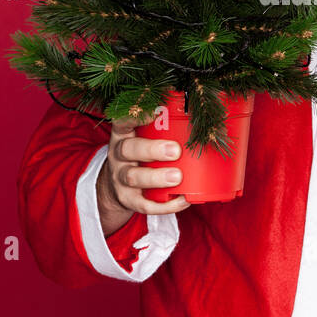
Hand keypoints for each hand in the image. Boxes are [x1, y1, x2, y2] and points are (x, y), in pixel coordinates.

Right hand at [96, 118, 190, 235]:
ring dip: (156, 177)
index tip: (154, 112)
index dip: (134, 116)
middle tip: (175, 150)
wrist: (115, 185)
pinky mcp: (128, 200)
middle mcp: (118, 155)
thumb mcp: (143, 137)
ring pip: (134, 177)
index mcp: (123, 135)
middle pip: (129, 150)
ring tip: (177, 176)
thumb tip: (201, 119)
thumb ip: (162, 128)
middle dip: (152, 150)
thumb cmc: (140, 154)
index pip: (122, 122)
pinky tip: (183, 200)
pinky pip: (144, 205)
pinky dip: (165, 205)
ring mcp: (120, 179)